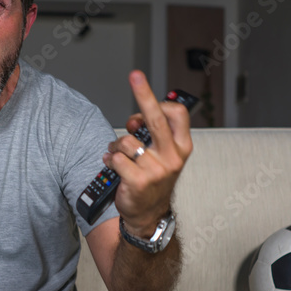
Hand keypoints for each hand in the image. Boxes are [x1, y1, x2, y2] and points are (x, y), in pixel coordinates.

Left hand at [103, 70, 193, 236]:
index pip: (177, 114)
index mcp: (182, 147)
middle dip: (144, 93)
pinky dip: (109, 159)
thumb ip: (153, 135)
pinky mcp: (139, 181)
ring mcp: (156, 170)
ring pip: (127, 141)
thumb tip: (136, 119)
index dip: (159, 104)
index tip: (144, 107)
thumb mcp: (162, 155)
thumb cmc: (153, 179)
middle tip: (135, 75)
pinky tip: (111, 164)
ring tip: (116, 154)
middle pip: (155, 118)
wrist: (148, 215)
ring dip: (116, 145)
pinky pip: (116, 158)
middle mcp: (172, 157)